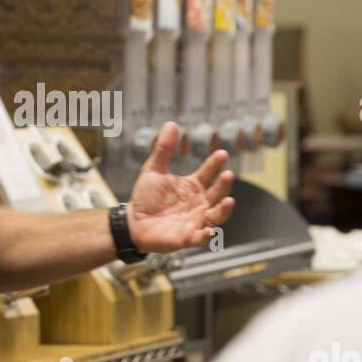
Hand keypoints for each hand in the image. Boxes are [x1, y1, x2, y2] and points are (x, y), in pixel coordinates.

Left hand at [126, 121, 234, 252]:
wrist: (132, 222)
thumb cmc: (146, 198)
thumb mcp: (154, 170)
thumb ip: (164, 149)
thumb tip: (171, 123)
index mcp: (193, 187)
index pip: (208, 173)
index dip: (215, 164)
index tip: (221, 153)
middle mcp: (199, 203)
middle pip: (217, 194)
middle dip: (223, 185)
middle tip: (227, 174)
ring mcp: (195, 221)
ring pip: (216, 216)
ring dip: (223, 210)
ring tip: (229, 201)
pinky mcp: (187, 237)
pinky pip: (201, 238)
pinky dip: (206, 236)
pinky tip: (209, 231)